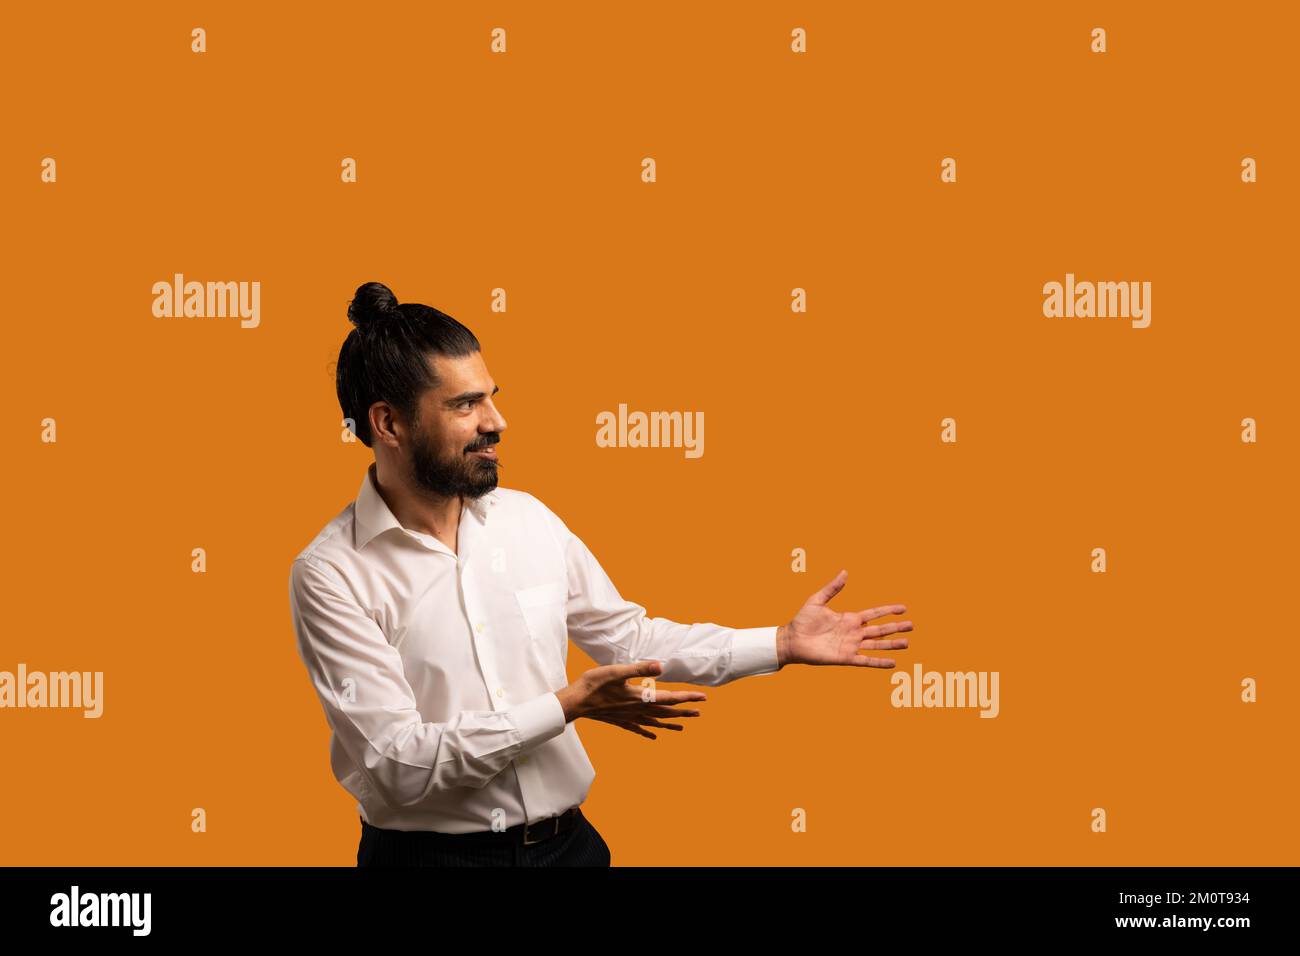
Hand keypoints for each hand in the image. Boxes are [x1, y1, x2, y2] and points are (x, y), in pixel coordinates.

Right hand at [554, 660, 706, 739]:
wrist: (574, 702)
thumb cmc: (594, 684)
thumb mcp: (617, 671)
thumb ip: (639, 669)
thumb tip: (661, 667)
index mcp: (640, 697)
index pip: (669, 698)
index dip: (687, 697)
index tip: (703, 698)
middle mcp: (637, 710)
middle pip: (666, 713)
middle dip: (683, 712)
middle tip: (699, 712)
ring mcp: (628, 717)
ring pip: (654, 722)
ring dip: (670, 723)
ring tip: (683, 726)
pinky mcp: (619, 721)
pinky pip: (638, 728)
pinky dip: (648, 731)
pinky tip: (653, 736)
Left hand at [775, 569, 912, 667]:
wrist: (791, 640)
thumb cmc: (802, 620)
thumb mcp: (817, 601)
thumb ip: (832, 588)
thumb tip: (845, 572)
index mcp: (849, 618)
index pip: (874, 614)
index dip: (888, 610)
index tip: (903, 608)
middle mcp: (853, 632)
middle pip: (880, 629)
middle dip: (896, 627)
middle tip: (912, 625)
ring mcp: (851, 646)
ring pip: (877, 645)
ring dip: (892, 644)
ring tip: (907, 643)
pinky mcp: (845, 658)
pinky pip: (866, 660)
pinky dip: (879, 662)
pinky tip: (893, 663)